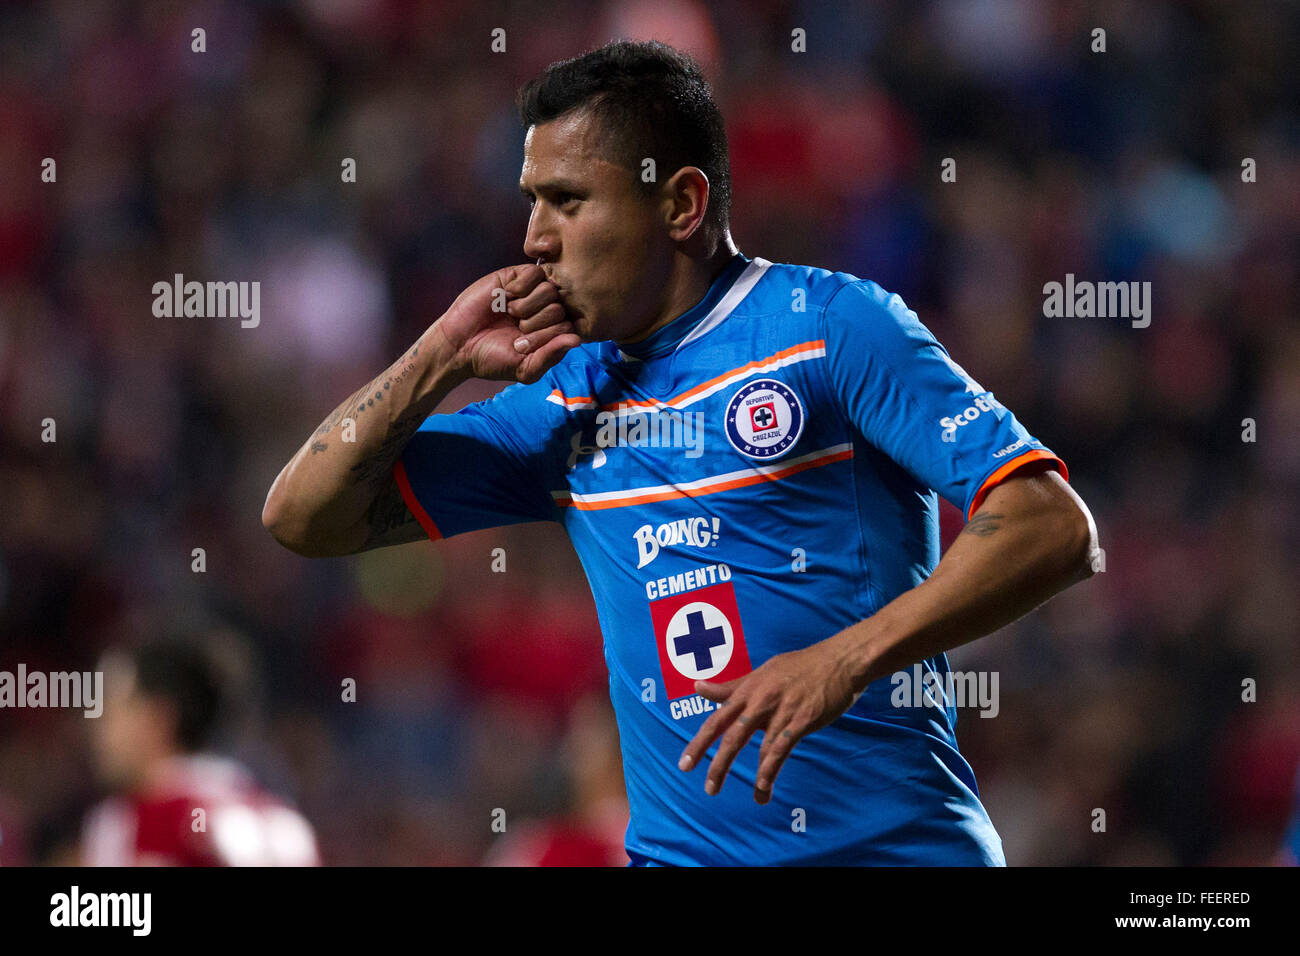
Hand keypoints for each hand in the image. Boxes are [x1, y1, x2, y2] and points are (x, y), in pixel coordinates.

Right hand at [435, 263, 581, 383]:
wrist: (460, 345)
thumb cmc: (493, 359)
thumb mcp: (526, 368)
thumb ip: (552, 355)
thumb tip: (577, 340)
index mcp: (552, 333)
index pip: (569, 327)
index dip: (548, 337)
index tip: (524, 346)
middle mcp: (545, 311)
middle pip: (560, 308)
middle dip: (536, 323)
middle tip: (515, 329)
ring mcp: (532, 292)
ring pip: (550, 289)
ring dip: (527, 305)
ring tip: (510, 313)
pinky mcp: (516, 276)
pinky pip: (535, 272)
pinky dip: (521, 286)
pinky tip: (507, 295)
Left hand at [677, 636, 862, 803]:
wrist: (838, 661)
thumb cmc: (799, 667)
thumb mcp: (761, 673)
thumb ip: (730, 687)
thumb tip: (698, 687)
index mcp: (747, 689)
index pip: (717, 718)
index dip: (699, 742)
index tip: (684, 764)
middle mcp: (760, 700)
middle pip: (732, 735)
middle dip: (718, 764)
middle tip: (709, 789)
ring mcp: (781, 709)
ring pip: (759, 746)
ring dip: (755, 775)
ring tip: (757, 798)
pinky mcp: (801, 719)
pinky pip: (783, 746)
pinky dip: (773, 767)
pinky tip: (766, 785)